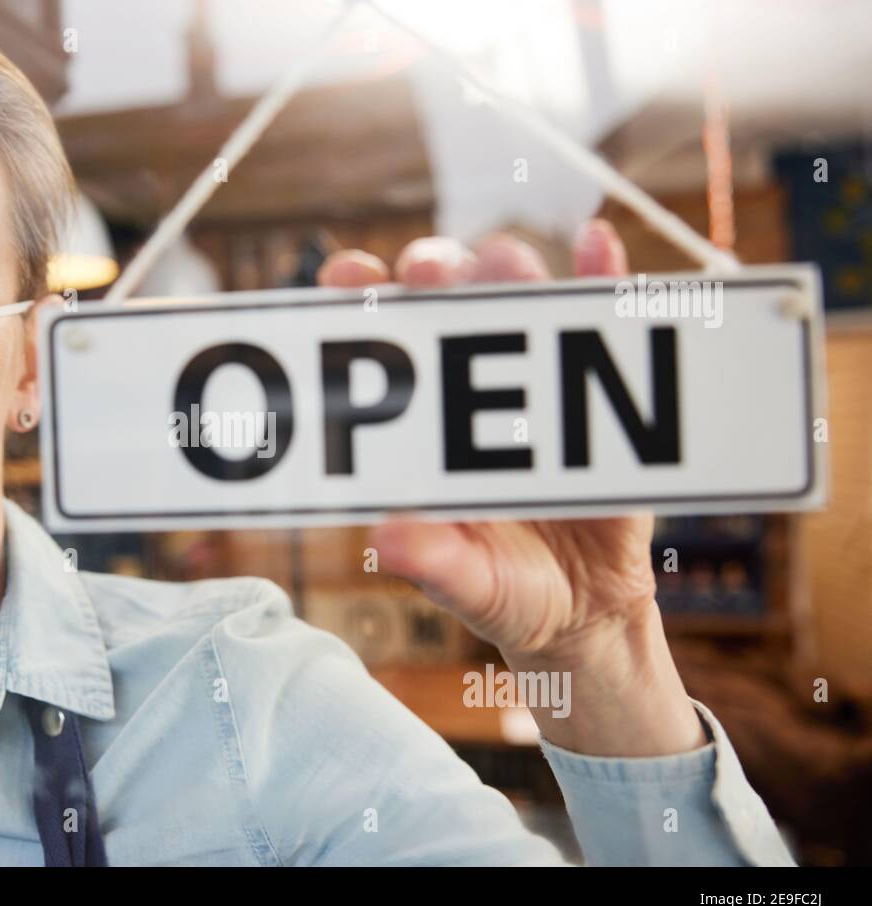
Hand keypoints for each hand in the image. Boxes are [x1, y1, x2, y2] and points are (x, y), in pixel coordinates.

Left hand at [318, 220, 704, 755]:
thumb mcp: (468, 585)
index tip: (349, 276)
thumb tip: (386, 537)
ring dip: (508, 270)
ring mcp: (534, 382)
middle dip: (432, 273)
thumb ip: (431, 563)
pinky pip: (606, 322)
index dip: (358, 300)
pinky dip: (603, 278)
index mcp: (419, 427)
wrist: (591, 611)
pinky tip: (596, 244)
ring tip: (506, 263)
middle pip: (444, 301)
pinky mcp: (602, 390)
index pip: (377, 344)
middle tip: (428, 271)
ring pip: (517, 299)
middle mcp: (468, 389)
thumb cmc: (508, 593)